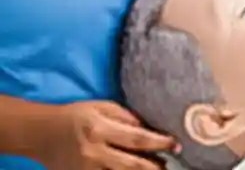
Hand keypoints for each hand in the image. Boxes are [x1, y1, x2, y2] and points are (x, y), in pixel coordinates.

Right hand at [34, 101, 176, 169]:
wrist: (41, 133)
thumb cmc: (76, 116)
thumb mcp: (101, 107)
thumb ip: (126, 117)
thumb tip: (152, 128)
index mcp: (100, 130)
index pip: (137, 139)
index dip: (160, 143)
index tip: (176, 144)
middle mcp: (94, 153)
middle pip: (133, 165)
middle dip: (156, 166)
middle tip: (172, 163)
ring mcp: (86, 169)